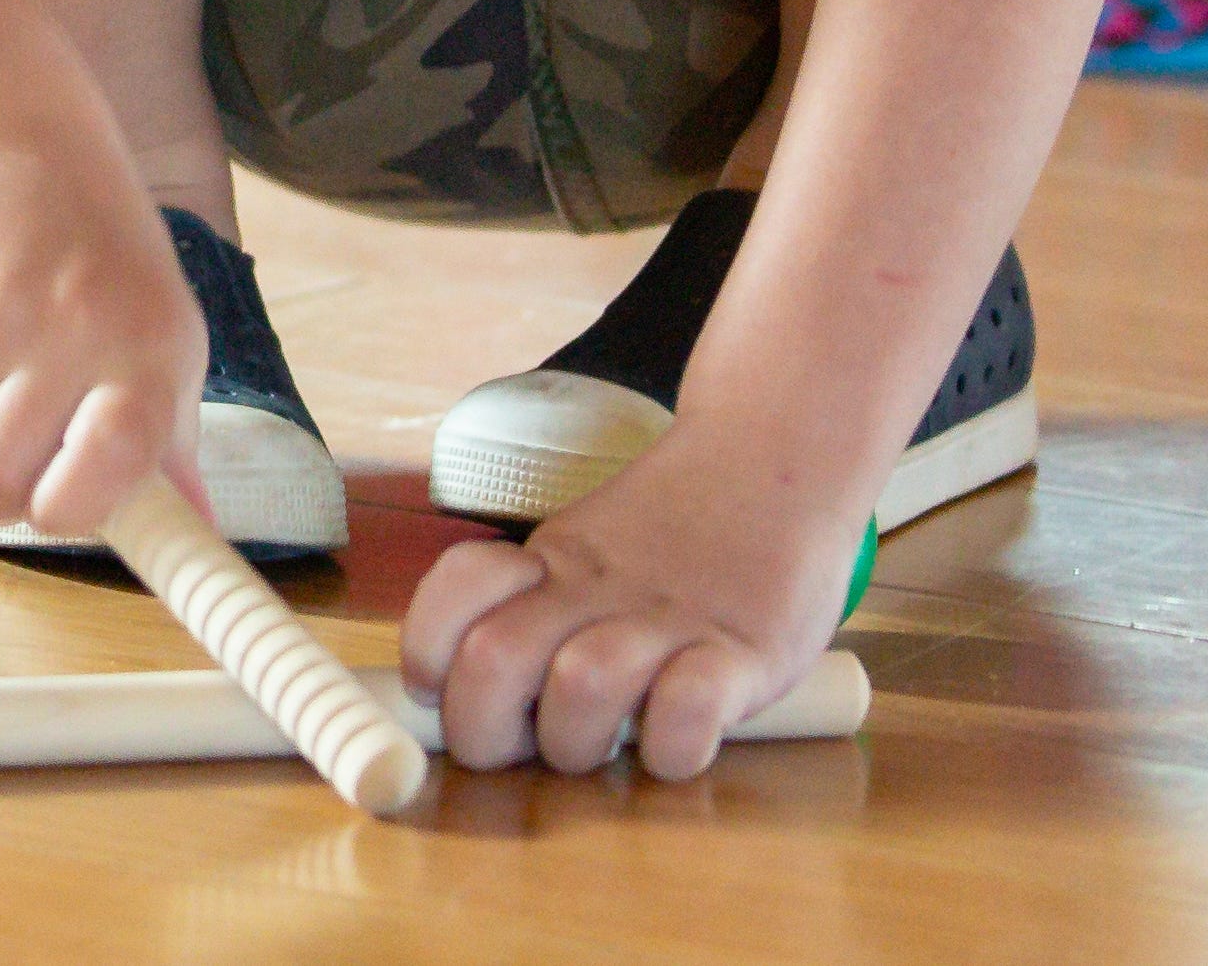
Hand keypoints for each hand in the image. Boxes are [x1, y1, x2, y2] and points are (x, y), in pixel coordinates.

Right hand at [0, 143, 201, 539]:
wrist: (16, 146)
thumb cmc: (107, 259)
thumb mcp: (165, 334)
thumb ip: (169, 438)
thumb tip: (193, 526)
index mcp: (146, 347)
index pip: (112, 464)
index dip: (74, 511)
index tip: (64, 505)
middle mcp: (67, 327)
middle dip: (3, 492)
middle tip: (19, 464)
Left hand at [399, 430, 856, 776]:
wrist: (779, 459)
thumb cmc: (678, 530)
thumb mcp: (588, 549)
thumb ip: (537, 607)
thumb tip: (461, 693)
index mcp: (551, 562)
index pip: (456, 588)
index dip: (428, 649)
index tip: (443, 689)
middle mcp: (596, 589)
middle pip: (495, 659)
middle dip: (484, 732)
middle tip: (520, 748)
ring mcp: (670, 619)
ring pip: (580, 686)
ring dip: (576, 743)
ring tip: (605, 743)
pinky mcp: (746, 652)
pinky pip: (688, 713)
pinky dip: (671, 748)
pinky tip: (676, 740)